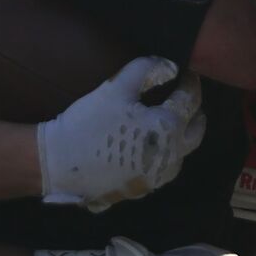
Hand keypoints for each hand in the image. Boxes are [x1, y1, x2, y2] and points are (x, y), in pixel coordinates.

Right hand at [37, 56, 205, 211]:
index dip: (190, 83)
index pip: (190, 100)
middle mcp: (171, 156)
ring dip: (182, 136)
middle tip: (186, 100)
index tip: (186, 74)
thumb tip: (170, 67)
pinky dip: (166, 153)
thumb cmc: (88, 123)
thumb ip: (147, 70)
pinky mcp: (143, 189)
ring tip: (172, 121)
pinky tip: (152, 145)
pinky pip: (164, 168)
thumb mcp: (116, 88)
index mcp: (168, 127)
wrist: (58, 164)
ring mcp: (158, 176)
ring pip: (183, 153)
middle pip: (196, 132)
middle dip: (196, 113)